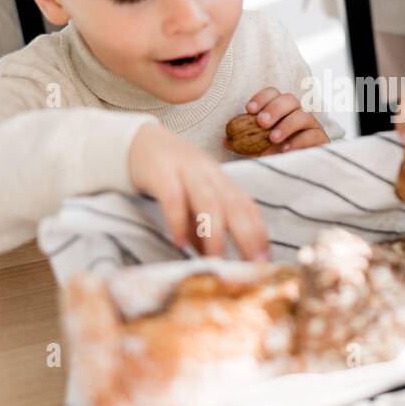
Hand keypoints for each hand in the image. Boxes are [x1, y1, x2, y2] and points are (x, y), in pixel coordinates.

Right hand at [128, 123, 269, 259]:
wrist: (139, 141)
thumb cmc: (171, 175)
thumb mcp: (192, 200)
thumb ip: (201, 228)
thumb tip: (212, 260)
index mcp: (222, 180)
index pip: (247, 206)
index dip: (259, 233)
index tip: (265, 260)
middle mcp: (210, 174)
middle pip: (234, 204)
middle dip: (247, 235)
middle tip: (253, 264)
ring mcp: (187, 171)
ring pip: (208, 200)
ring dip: (215, 232)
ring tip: (217, 260)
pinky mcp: (161, 172)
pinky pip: (172, 197)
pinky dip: (177, 220)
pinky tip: (179, 242)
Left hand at [226, 87, 330, 154]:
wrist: (296, 174)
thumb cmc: (275, 156)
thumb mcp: (256, 150)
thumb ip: (243, 143)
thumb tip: (225, 140)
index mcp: (280, 110)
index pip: (273, 94)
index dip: (262, 98)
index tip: (249, 109)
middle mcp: (296, 113)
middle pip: (289, 99)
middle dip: (275, 108)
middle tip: (261, 122)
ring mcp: (310, 126)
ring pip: (302, 115)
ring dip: (286, 124)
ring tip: (273, 138)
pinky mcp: (321, 140)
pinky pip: (313, 135)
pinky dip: (299, 141)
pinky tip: (286, 149)